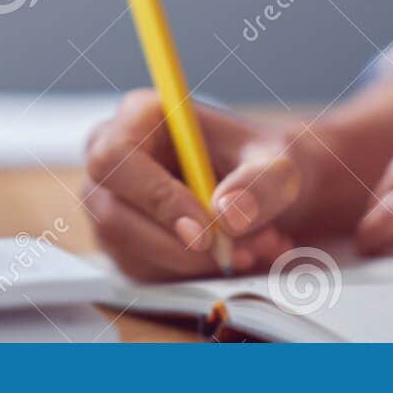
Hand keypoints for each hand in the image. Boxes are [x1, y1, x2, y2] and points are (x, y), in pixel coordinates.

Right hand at [81, 89, 338, 280]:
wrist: (270, 194)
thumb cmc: (266, 165)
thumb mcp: (280, 165)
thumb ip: (260, 184)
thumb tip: (227, 215)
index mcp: (141, 116)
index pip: (116, 157)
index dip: (155, 198)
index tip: (204, 233)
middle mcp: (115, 159)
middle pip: (113, 215)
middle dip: (182, 247)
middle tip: (242, 254)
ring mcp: (112, 203)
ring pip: (130, 251)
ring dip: (195, 265)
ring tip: (254, 249)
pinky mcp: (124, 243)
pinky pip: (143, 274)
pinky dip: (192, 276)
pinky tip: (233, 258)